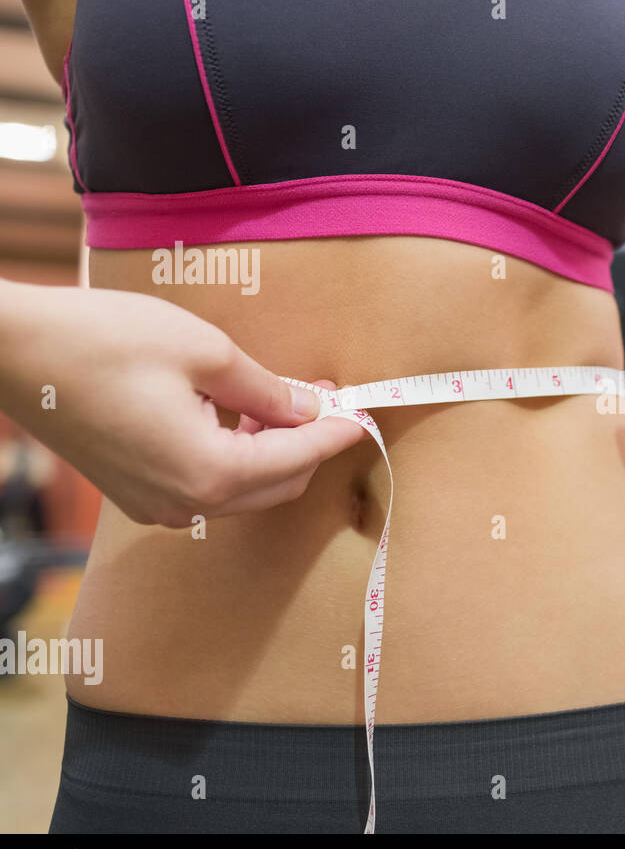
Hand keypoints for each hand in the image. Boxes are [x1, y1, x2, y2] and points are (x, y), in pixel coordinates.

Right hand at [0, 283, 366, 526]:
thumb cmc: (104, 341)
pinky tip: (241, 416)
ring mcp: (156, 507)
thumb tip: (311, 406)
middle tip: (328, 394)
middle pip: (278, 484)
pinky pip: (208, 486)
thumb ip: (268, 390)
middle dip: (310, 443)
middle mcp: (185, 506)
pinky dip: (237, 458)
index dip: (338, 431)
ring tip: (285, 396)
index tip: (366, 408)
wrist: (11, 351)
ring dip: (274, 450)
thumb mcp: (205, 353)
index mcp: (208, 474)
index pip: (299, 459)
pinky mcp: (137, 495)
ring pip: (245, 489)